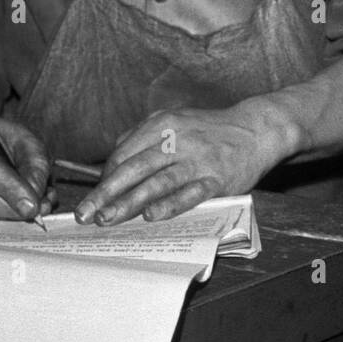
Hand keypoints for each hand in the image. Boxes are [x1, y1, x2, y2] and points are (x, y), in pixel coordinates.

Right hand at [0, 112, 51, 220]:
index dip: (9, 187)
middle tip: (35, 212)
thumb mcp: (28, 142)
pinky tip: (15, 210)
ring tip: (33, 208)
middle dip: (8, 207)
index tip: (32, 205)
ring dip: (6, 215)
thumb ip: (36, 166)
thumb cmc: (7, 140)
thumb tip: (35, 196)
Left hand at [75, 102, 298, 226]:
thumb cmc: (210, 131)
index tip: (91, 200)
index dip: (105, 179)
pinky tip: (151, 216)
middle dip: (106, 193)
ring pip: (157, 183)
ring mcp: (198, 160)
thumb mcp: (175, 122)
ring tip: (108, 219)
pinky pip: (189, 194)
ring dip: (129, 203)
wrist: (257, 129)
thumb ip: (144, 139)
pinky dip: (169, 205)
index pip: (124, 153)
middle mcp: (178, 140)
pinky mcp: (217, 179)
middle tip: (85, 215)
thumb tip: (112, 165)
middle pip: (134, 168)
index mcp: (163, 124)